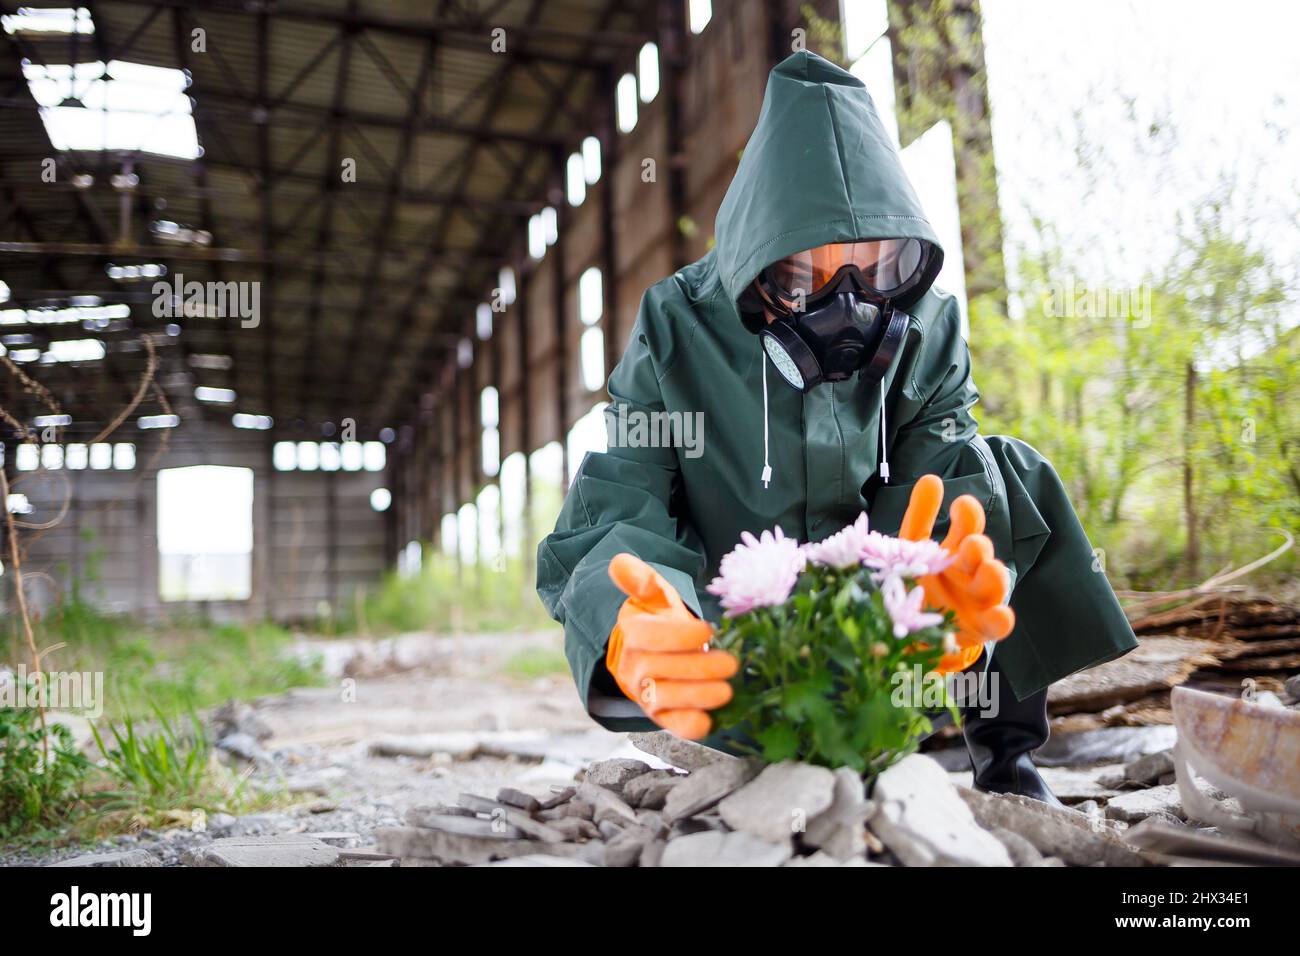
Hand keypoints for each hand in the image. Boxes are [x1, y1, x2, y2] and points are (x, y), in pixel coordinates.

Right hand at [606, 553, 737, 740]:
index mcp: (631, 631)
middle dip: (697, 668)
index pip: (647, 636)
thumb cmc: (661, 617)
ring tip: (727, 690)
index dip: (677, 636)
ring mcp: (643, 692)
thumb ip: (641, 579)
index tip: (708, 631)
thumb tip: (619, 563)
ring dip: (696, 696)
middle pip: (658, 670)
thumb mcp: (655, 594)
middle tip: (731, 664)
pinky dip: (687, 726)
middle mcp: (632, 665)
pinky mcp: (658, 714)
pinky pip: (669, 724)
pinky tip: (708, 721)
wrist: (655, 651)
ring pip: (663, 698)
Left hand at [899, 475, 1015, 657]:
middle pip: (981, 553)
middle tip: (972, 543)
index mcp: (957, 548)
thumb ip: (921, 515)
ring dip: (994, 576)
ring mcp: (980, 597)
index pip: (967, 525)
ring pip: (994, 583)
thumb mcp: (914, 547)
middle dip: (979, 547)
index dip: (967, 514)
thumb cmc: (922, 579)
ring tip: (989, 569)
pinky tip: (1001, 614)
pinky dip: (1002, 619)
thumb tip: (931, 478)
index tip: (959, 503)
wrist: (920, 627)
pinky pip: (997, 623)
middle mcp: (972, 569)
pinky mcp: (983, 626)